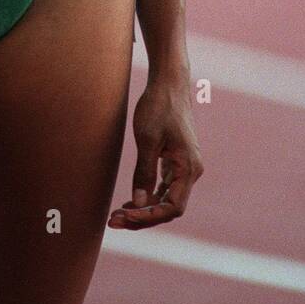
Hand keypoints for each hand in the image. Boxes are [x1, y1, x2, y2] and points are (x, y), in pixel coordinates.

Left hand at [108, 70, 202, 229]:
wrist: (169, 83)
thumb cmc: (159, 106)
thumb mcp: (147, 140)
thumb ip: (144, 173)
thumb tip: (139, 204)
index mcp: (189, 168)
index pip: (172, 207)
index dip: (149, 216)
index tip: (125, 215)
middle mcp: (191, 171)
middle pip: (169, 208)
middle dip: (142, 217)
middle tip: (113, 220)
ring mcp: (184, 167)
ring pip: (166, 199)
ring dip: (144, 210)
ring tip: (117, 215)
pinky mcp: (176, 161)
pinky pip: (164, 188)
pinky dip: (149, 197)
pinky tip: (131, 203)